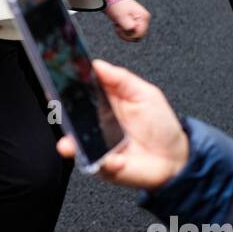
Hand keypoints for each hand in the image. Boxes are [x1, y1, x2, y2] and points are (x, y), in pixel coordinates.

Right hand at [55, 61, 188, 188]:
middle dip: (60, 114)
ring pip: (74, 144)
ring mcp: (96, 146)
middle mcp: (95, 124)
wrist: (174, 159)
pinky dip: (105, 162)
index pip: (78, 92)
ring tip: (70, 144)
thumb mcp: (145, 93)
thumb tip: (96, 64)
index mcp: (103, 103)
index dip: (65, 86)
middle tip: (59, 110)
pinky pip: (96, 164)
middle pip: (69, 118)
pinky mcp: (103, 167)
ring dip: (70, 144)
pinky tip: (117, 159)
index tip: (58, 80)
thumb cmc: (160, 126)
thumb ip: (120, 78)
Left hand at [105, 0, 149, 41]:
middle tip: (117, 27)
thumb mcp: (121, 16)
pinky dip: (125, 33)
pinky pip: (133, 34)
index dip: (128, 35)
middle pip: (138, 37)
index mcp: (143, 17)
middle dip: (126, 35)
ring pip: (135, 37)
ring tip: (118, 25)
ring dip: (125, 34)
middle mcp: (145, 20)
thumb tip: (133, 30)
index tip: (119, 27)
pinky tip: (119, 26)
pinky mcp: (138, 23)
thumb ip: (128, 25)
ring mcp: (142, 21)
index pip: (139, 35)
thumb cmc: (117, 6)